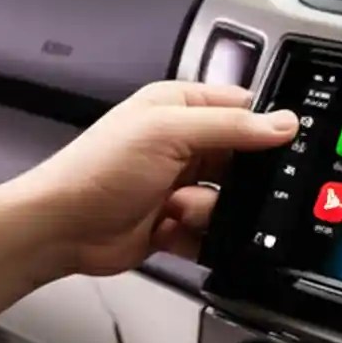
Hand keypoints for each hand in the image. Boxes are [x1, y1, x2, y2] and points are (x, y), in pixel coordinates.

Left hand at [17, 81, 297, 275]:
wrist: (59, 229)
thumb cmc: (96, 170)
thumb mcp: (167, 132)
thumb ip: (230, 126)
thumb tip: (282, 123)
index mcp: (181, 107)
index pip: (243, 108)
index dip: (264, 126)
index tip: (282, 146)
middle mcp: (184, 143)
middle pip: (243, 160)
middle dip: (236, 180)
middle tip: (220, 184)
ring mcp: (181, 183)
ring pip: (231, 199)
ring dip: (209, 210)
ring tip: (177, 209)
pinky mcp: (178, 221)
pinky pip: (213, 231)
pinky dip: (197, 235)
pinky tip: (169, 229)